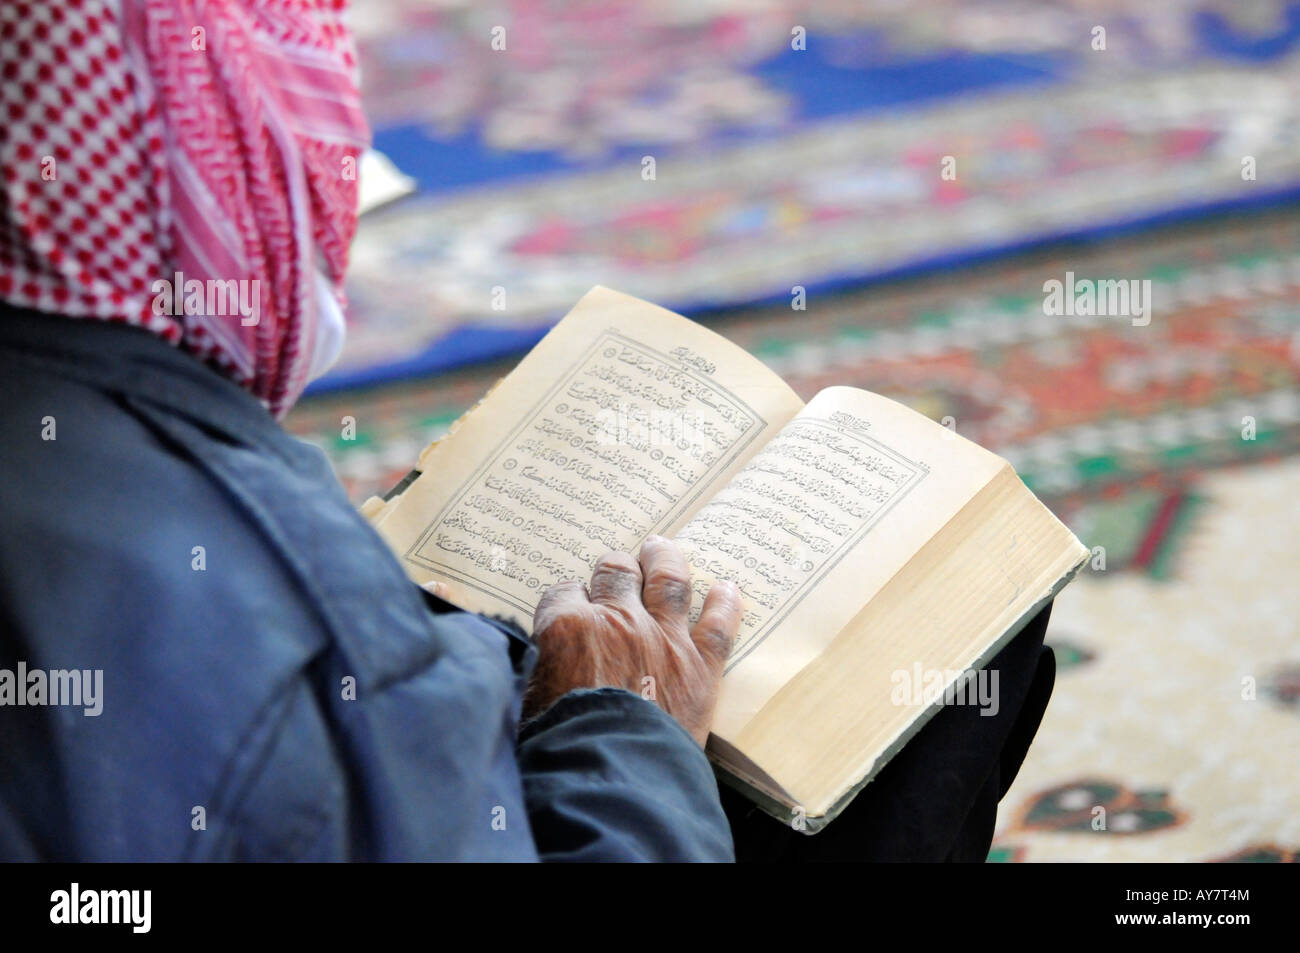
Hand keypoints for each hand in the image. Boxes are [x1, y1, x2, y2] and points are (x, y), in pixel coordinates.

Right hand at [523, 536, 741, 745]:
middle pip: (616, 572)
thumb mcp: (522, 702)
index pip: (563, 592)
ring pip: (668, 580)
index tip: (572, 605)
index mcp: (566, 627)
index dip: (568, 598)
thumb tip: (519, 664)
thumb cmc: (559, 747)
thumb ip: (526, 671)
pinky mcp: (700, 666)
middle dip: (614, 569)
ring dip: (665, 560)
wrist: (611, 778)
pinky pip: (718, 623)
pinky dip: (724, 604)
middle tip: (618, 569)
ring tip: (662, 549)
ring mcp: (663, 638)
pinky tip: (727, 589)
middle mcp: (616, 621)